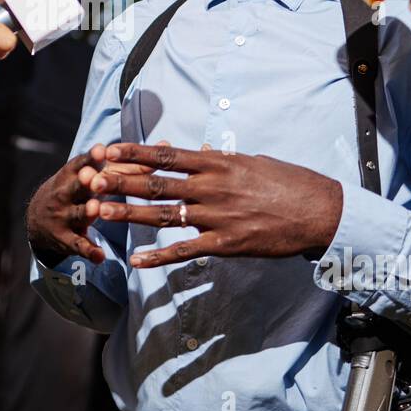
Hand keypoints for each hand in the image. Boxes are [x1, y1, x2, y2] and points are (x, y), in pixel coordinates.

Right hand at [26, 141, 170, 265]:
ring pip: (78, 214)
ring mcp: (64, 216)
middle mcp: (66, 193)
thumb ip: (127, 162)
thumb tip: (165, 144)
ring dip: (87, 212)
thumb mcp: (93, 175)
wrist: (37, 219)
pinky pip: (77, 245)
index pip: (83, 163)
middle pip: (77, 186)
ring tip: (96, 210)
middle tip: (95, 179)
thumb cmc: (78, 190)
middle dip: (86, 182)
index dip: (91, 157)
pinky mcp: (65, 239)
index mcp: (73, 173)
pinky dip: (88, 250)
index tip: (102, 150)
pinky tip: (100, 256)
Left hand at [83, 143, 343, 268]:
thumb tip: (202, 153)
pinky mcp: (227, 243)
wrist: (320, 211)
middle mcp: (213, 186)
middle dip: (120, 181)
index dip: (134, 152)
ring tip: (99, 213)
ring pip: (164, 214)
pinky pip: (186, 250)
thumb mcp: (253, 162)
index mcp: (218, 163)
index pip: (167, 154)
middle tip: (90, 180)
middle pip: (157, 182)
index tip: (107, 150)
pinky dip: (159, 256)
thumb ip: (223, 161)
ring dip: (129, 214)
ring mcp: (218, 215)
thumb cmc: (289, 183)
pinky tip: (137, 261)